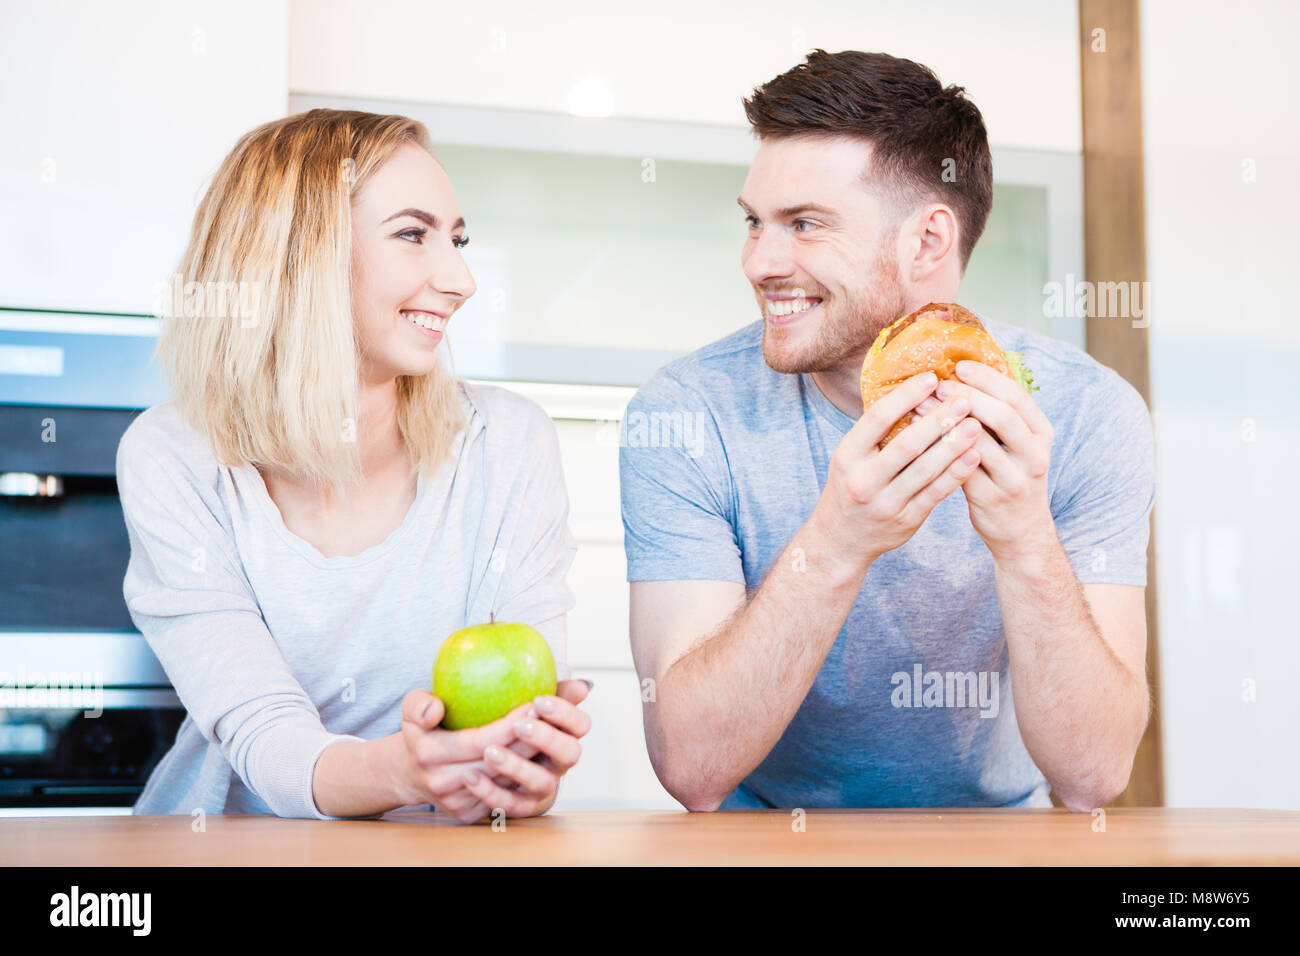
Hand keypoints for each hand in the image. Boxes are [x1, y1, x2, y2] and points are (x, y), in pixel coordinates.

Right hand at [395, 679, 590, 822]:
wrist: (410, 772)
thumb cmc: (421, 733)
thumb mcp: (411, 710)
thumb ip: (419, 704)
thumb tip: (435, 708)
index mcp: (430, 754)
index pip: (480, 741)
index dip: (510, 726)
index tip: (534, 705)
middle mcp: (444, 783)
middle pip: (499, 764)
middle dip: (530, 741)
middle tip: (552, 718)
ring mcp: (458, 803)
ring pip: (506, 783)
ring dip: (532, 760)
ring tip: (552, 735)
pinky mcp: (469, 815)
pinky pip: (504, 797)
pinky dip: (524, 778)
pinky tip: (541, 758)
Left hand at [461, 679, 591, 819]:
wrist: (459, 762)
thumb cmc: (488, 720)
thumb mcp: (502, 698)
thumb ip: (529, 683)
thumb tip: (573, 682)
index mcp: (562, 732)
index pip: (580, 724)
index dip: (566, 713)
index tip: (539, 700)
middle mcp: (556, 762)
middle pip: (570, 754)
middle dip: (548, 738)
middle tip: (519, 725)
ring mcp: (539, 788)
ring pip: (541, 783)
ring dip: (518, 767)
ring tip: (489, 752)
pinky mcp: (515, 808)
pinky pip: (509, 805)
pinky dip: (490, 793)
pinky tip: (470, 777)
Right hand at [817, 369, 982, 567]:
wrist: (841, 540)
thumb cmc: (851, 487)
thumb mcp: (851, 458)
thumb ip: (875, 433)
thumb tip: (912, 392)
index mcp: (847, 455)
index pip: (878, 419)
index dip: (906, 396)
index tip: (932, 378)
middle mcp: (863, 480)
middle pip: (906, 444)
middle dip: (938, 420)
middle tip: (964, 399)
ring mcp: (885, 503)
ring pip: (925, 470)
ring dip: (954, 445)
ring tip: (976, 424)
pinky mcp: (905, 521)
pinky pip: (935, 493)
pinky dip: (956, 474)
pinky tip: (973, 456)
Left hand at [912, 360, 1054, 560]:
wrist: (1022, 534)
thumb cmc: (1010, 478)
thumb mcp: (1019, 447)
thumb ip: (999, 418)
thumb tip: (963, 378)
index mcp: (1042, 434)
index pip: (1018, 397)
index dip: (988, 379)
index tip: (960, 365)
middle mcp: (1034, 455)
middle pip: (1003, 416)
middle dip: (968, 396)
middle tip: (938, 384)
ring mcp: (1014, 478)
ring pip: (979, 443)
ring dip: (948, 421)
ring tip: (922, 406)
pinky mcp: (991, 498)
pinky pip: (961, 469)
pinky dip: (940, 450)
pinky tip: (920, 438)